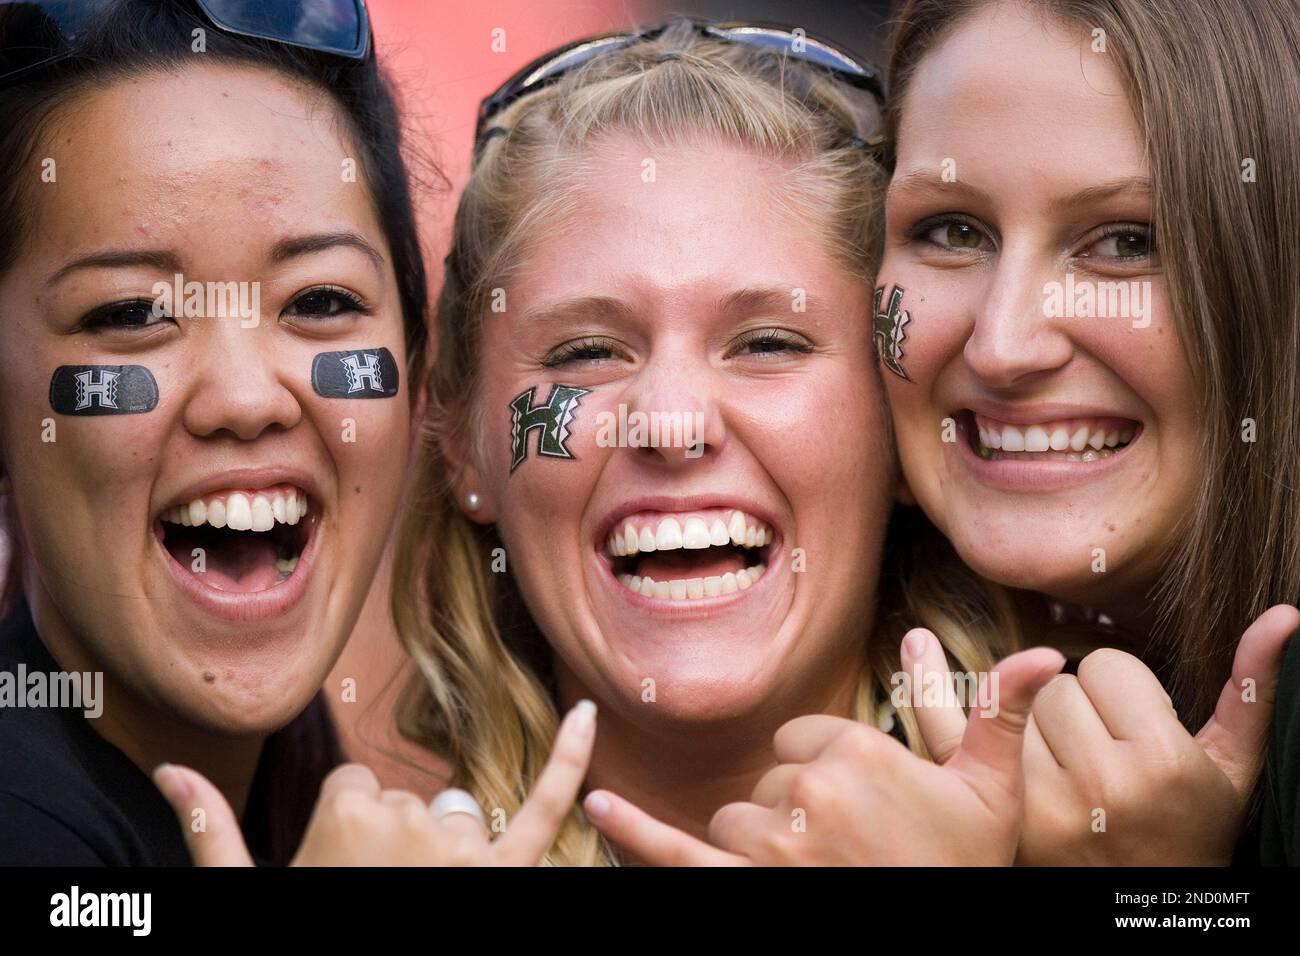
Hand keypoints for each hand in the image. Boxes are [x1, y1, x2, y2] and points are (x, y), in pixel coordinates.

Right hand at [154, 699, 596, 865]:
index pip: (355, 790)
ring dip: (440, 849)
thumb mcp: (245, 895)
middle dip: (387, 846)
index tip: (332, 873)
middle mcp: (409, 822)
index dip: (343, 835)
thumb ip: (212, 830)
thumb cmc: (299, 942)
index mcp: (347, 816)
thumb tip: (164, 768)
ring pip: (454, 816)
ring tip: (415, 896)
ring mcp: (463, 850)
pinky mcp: (508, 873)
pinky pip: (543, 807)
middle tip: (370, 895)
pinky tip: (589, 712)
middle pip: (403, 805)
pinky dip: (570, 759)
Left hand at [583, 640, 1063, 864]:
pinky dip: (633, 829)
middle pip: (772, 779)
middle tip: (849, 851)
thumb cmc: (963, 869)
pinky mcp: (740, 880)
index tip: (862, 808)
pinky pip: (676, 850)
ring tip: (820, 874)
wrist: (940, 929)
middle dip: (798, 810)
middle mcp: (807, 790)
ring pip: (737, 818)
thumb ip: (999, 716)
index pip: (807, 739)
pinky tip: (596, 805)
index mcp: (857, 753)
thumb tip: (1050, 652)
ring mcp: (771, 842)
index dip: (830, 773)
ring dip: (764, 843)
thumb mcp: (992, 796)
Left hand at [908, 604, 1299, 864]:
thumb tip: (1285, 614)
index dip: (1122, 690)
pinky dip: (930, 688)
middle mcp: (1096, 787)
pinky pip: (949, 729)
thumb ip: (1252, 689)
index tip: (1135, 733)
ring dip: (1027, 718)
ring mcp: (1036, 805)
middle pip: (1056, 685)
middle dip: (1074, 708)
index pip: (1110, 666)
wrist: (1139, 903)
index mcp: (1158, 764)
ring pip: (1011, 702)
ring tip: (1059, 763)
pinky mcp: (990, 818)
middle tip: (1098, 761)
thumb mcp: (1232, 767)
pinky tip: (916, 645)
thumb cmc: (1190, 826)